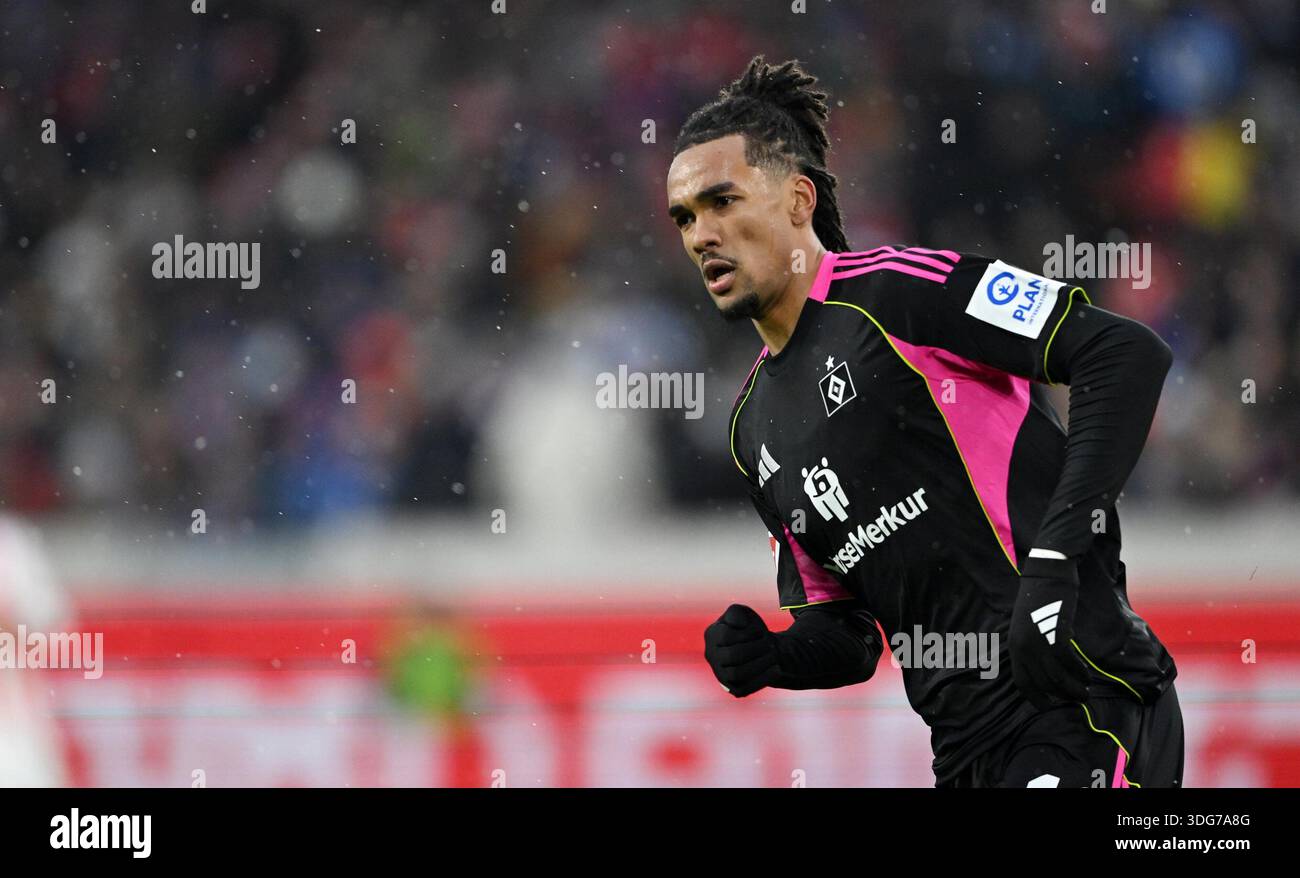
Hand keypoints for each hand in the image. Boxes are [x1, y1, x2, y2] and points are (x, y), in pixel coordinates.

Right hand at [703, 604, 780, 697]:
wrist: (758, 649)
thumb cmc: (749, 628)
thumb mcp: (743, 614)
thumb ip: (736, 613)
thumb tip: (739, 624)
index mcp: (711, 635)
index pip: (725, 636)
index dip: (747, 634)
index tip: (760, 631)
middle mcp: (711, 656)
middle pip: (732, 655)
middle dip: (755, 649)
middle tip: (771, 644)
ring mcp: (721, 674)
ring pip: (738, 673)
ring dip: (760, 664)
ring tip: (774, 655)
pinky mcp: (733, 689)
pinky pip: (745, 689)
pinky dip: (762, 679)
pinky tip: (777, 669)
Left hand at [1009, 556, 1090, 710]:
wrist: (1047, 575)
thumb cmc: (1040, 601)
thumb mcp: (1027, 626)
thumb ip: (1033, 646)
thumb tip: (1047, 670)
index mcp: (1015, 645)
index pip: (1022, 681)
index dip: (1036, 697)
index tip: (1048, 706)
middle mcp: (1024, 647)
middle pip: (1043, 683)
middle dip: (1061, 695)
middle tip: (1076, 699)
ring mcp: (1039, 641)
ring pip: (1057, 676)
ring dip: (1073, 688)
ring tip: (1085, 693)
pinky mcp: (1055, 634)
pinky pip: (1069, 662)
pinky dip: (1079, 672)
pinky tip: (1087, 676)